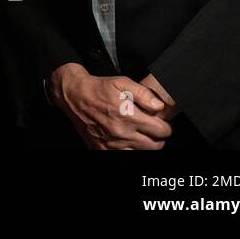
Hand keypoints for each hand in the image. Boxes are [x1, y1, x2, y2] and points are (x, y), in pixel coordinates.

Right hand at [49, 62, 172, 149]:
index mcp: (128, 116)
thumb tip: (159, 106)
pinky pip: (126, 157)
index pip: (161, 131)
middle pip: (155, 146)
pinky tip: (129, 140)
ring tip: (141, 134)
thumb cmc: (98, 89)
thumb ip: (143, 93)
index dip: (165, 126)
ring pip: (142, 153)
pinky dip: (131, 150)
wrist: (74, 96)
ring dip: (145, 145)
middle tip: (152, 128)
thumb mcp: (121, 82)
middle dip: (158, 137)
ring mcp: (112, 144)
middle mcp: (121, 133)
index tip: (161, 122)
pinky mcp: (103, 149)